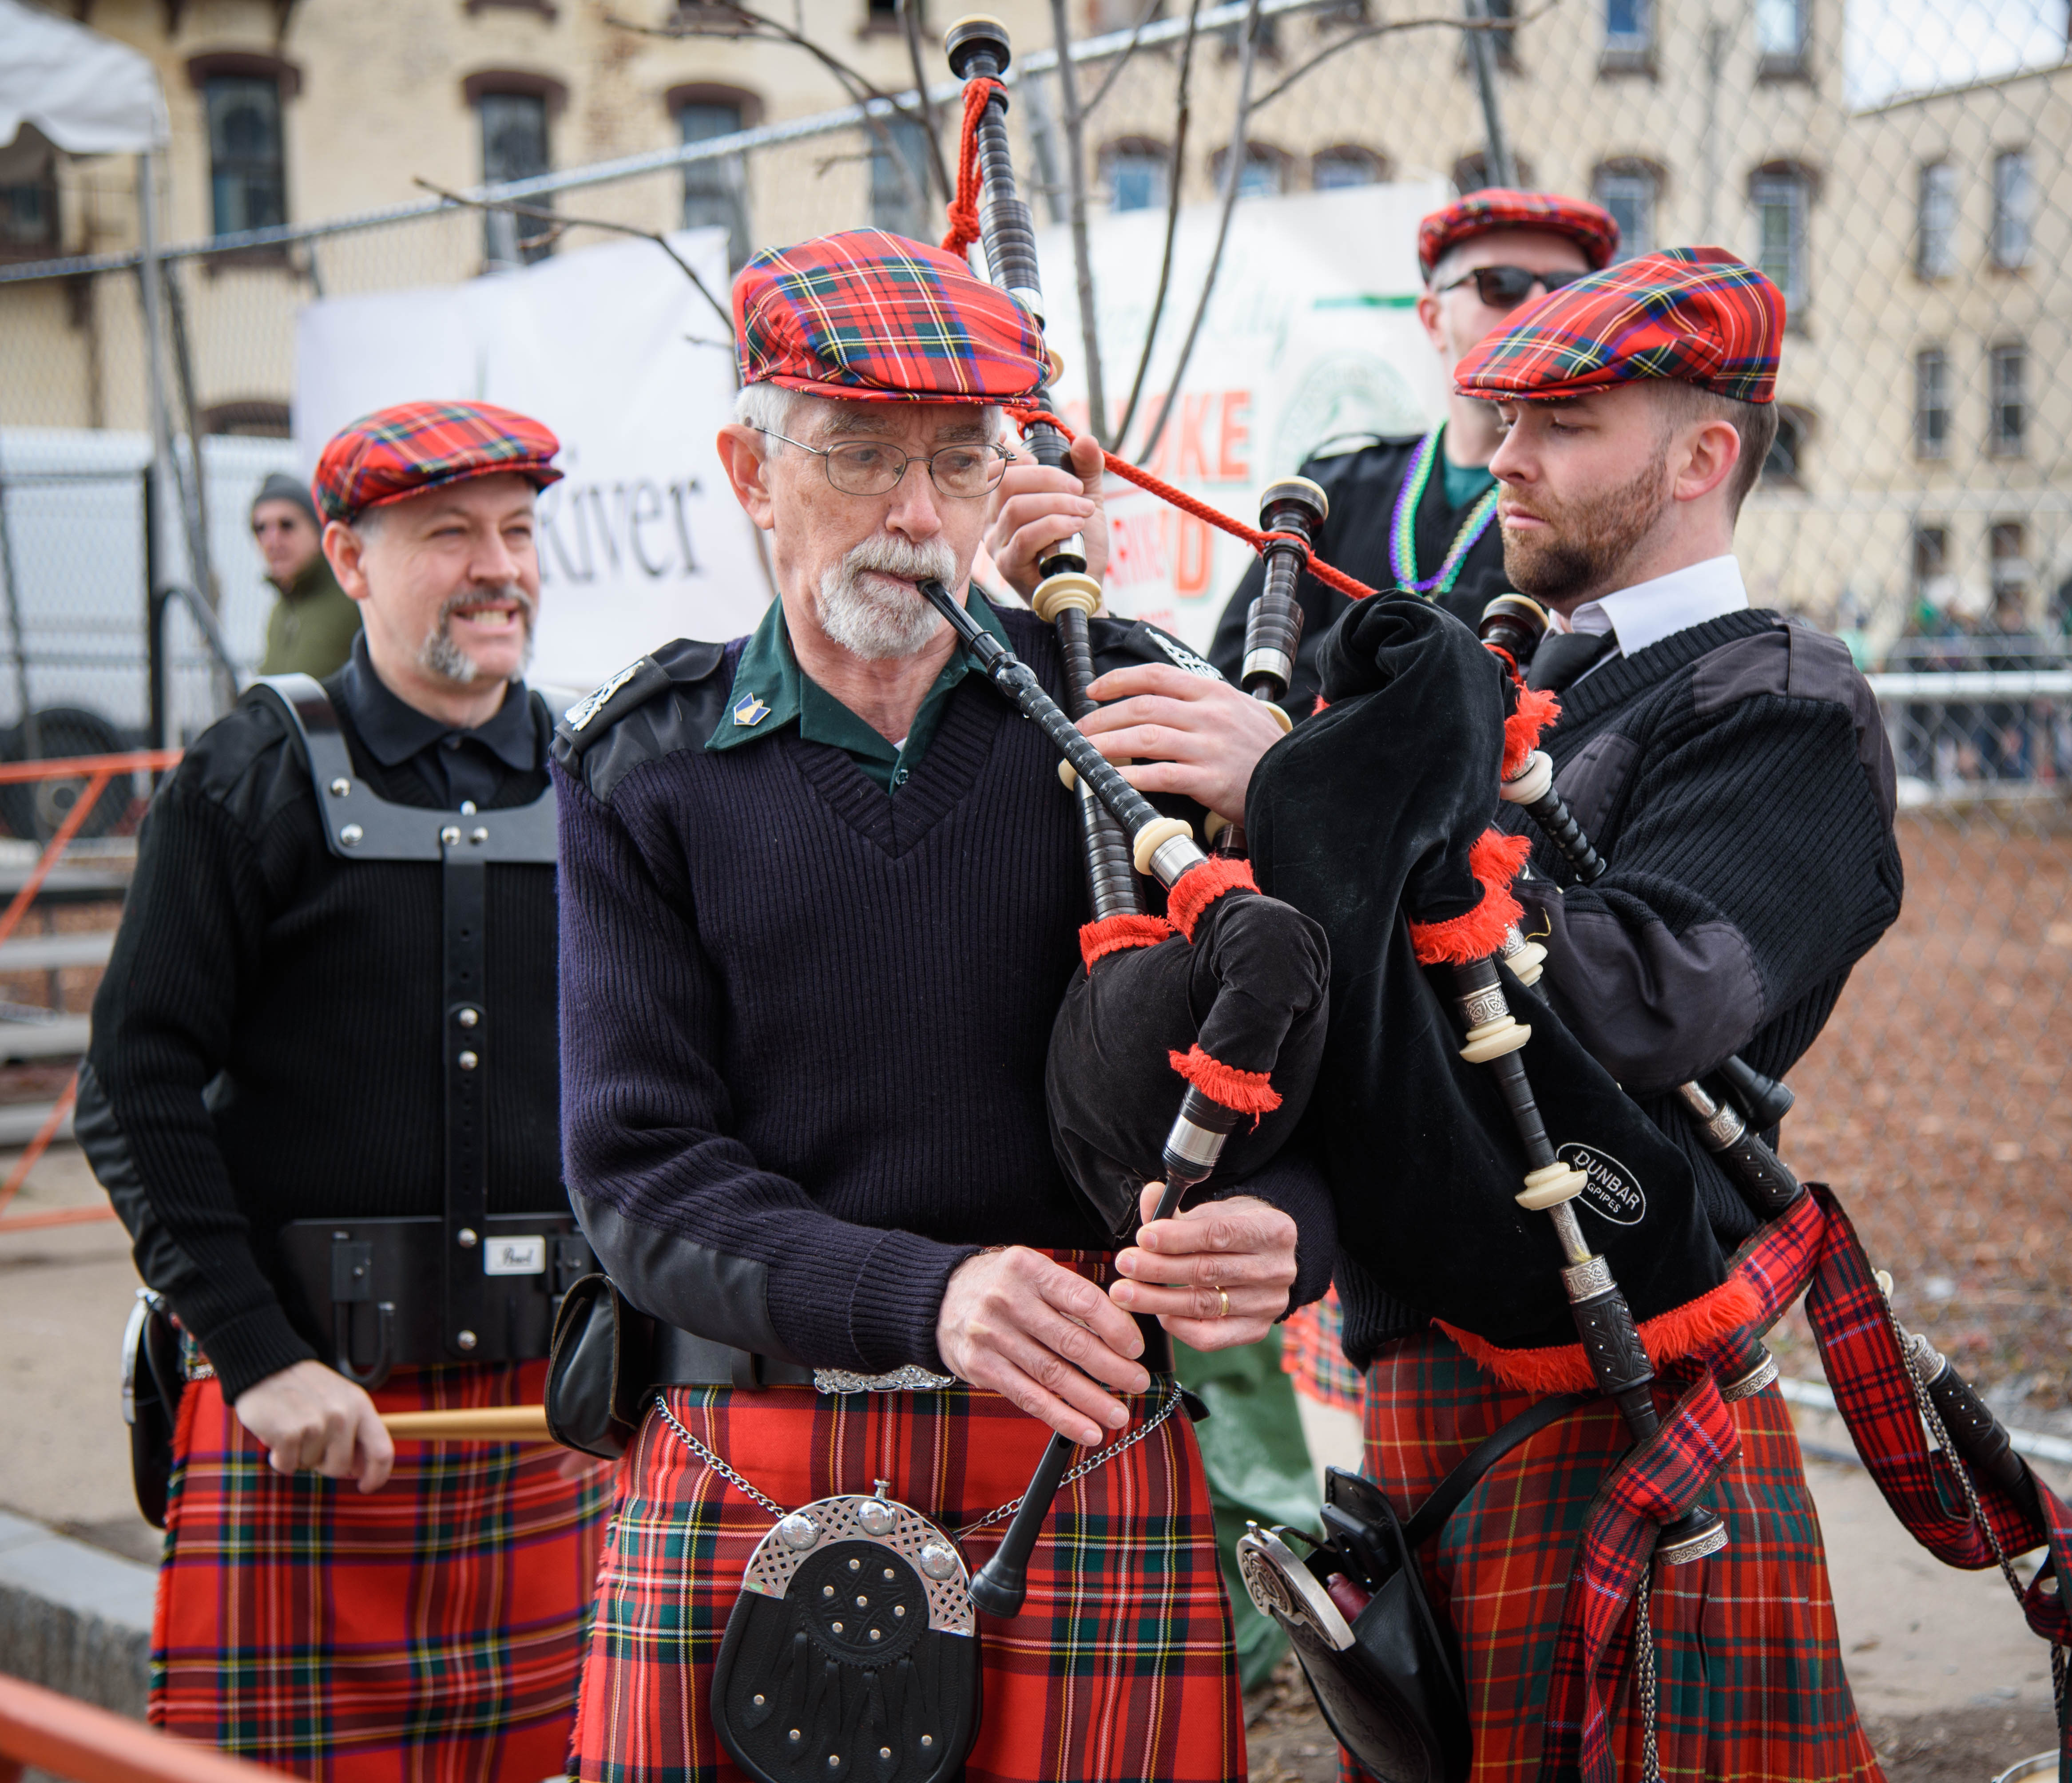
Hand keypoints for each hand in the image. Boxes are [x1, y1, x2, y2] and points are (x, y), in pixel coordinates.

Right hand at [231, 1359, 394, 1492]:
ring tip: (293, 1427)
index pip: (382, 1451)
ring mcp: (317, 1423)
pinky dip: (279, 1458)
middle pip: (340, 1467)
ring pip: (310, 1466)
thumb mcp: (340, 1401)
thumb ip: (355, 1432)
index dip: (377, 1475)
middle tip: (309, 1440)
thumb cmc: (305, 1390)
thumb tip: (362, 1471)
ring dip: (298, 1455)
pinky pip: (287, 1465)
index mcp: (360, 1405)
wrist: (266, 1369)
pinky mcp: (290, 1432)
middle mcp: (343, 1414)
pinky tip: (276, 1434)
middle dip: (322, 1463)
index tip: (366, 1486)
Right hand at [937, 1246, 1151, 1445]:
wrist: (939, 1299)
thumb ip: (1071, 1295)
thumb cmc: (1002, 1286)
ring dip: (1092, 1400)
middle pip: (1071, 1341)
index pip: (1083, 1299)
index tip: (1136, 1348)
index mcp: (1029, 1269)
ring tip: (1119, 1414)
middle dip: (1112, 1367)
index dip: (1116, 1327)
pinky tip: (1087, 1430)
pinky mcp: (981, 1367)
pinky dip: (1062, 1418)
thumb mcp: (1032, 1272)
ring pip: (1053, 1375)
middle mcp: (1008, 1300)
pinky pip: (1029, 1398)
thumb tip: (1123, 1331)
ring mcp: (991, 1336)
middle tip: (1139, 1382)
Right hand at [985, 433, 1108, 597]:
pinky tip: (1075, 527)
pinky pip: (1024, 537)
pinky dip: (1054, 525)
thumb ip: (1085, 469)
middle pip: (1007, 481)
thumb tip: (1085, 440)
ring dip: (1057, 504)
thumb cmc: (1078, 546)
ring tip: (1083, 512)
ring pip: (1017, 508)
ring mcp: (997, 544)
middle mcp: (993, 520)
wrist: (1085, 586)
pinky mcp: (1008, 565)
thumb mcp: (1085, 499)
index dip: (1022, 456)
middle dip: (1049, 479)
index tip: (1050, 464)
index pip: (997, 465)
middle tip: (1079, 491)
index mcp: (1003, 500)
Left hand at [1078, 663, 1288, 823]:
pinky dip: (1132, 778)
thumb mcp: (1239, 711)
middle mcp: (1209, 715)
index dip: (1119, 680)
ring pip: (1145, 739)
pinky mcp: (1211, 780)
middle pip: (1142, 707)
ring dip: (1107, 745)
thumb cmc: (1263, 750)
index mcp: (1213, 693)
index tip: (1094, 690)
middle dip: (1102, 717)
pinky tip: (1113, 781)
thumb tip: (1160, 702)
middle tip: (1080, 730)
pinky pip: (1161, 775)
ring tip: (1084, 754)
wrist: (1298, 781)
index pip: (1156, 676)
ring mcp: (1210, 747)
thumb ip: (1203, 703)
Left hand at [1108, 1187, 1297, 1350]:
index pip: (1218, 1234)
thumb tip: (1150, 1195)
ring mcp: (1269, 1304)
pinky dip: (1178, 1326)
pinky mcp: (1256, 1330)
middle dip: (1159, 1269)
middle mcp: (1277, 1270)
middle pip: (1208, 1272)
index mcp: (1273, 1230)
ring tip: (1125, 1293)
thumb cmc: (1234, 1229)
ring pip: (1205, 1305)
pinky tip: (1157, 1313)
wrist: (1266, 1258)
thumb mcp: (1213, 1211)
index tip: (1143, 1237)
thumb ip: (1177, 1209)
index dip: (1177, 1237)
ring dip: (1158, 1300)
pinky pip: (1210, 1337)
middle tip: (1123, 1264)